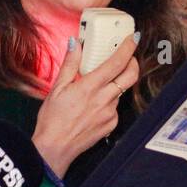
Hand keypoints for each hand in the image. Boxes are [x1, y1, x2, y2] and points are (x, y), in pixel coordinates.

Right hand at [32, 34, 139, 177]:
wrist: (55, 148)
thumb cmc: (52, 120)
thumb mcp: (57, 88)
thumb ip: (70, 64)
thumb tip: (75, 44)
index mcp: (90, 87)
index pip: (117, 62)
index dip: (128, 48)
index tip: (133, 39)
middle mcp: (104, 99)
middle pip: (131, 76)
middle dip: (133, 63)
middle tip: (128, 57)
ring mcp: (110, 113)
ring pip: (121, 91)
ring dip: (117, 83)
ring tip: (101, 83)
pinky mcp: (111, 124)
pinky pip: (116, 107)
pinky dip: (110, 100)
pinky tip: (95, 104)